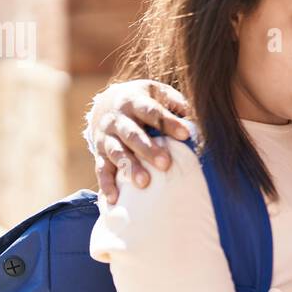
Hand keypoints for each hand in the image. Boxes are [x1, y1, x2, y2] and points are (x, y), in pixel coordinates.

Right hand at [91, 80, 191, 202]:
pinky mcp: (99, 153)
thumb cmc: (142, 101)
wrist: (106, 103)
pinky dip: (106, 185)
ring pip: (117, 153)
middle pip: (132, 134)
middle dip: (148, 149)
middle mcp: (116, 119)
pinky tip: (115, 199)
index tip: (186, 135)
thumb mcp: (156, 92)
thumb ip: (173, 101)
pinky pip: (102, 170)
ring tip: (144, 183)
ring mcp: (106, 137)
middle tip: (165, 164)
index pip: (151, 111)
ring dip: (130, 168)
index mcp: (132, 101)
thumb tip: (192, 113)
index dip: (168, 123)